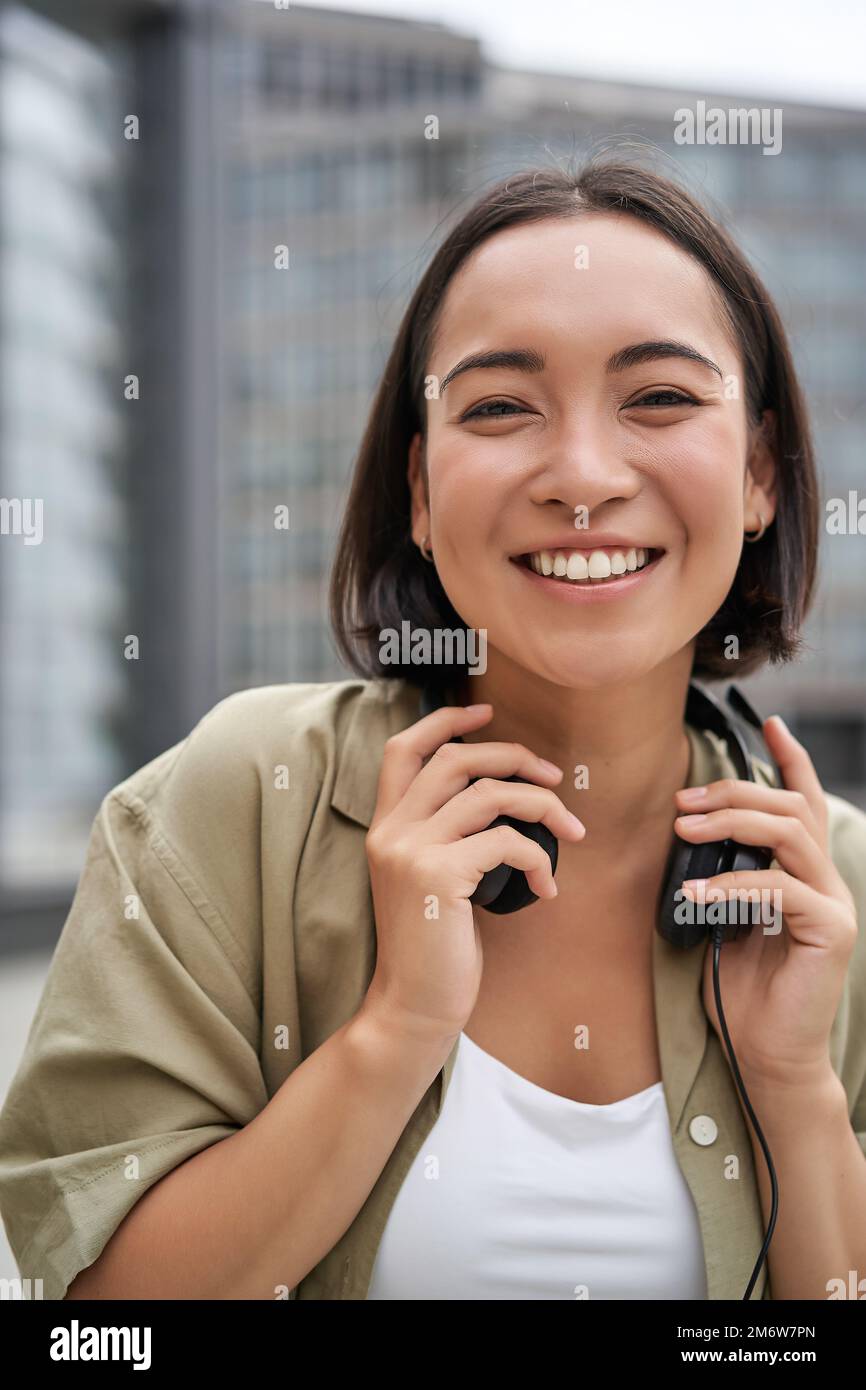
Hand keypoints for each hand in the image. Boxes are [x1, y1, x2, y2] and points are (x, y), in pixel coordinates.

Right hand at [363, 702, 584, 1044]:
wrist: (412, 1007)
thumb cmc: (435, 948)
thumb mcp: (432, 881)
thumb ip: (447, 837)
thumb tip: (503, 797)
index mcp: (385, 827)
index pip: (403, 749)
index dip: (445, 721)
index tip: (485, 712)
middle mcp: (391, 831)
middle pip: (455, 758)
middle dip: (512, 756)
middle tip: (553, 778)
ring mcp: (411, 851)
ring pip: (489, 793)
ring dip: (542, 805)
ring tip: (572, 830)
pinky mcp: (438, 876)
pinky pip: (506, 841)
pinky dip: (540, 857)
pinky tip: (547, 886)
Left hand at [673, 715, 856, 1089]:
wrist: (764, 1053)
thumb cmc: (740, 988)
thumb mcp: (722, 918)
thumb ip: (721, 875)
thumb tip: (687, 833)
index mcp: (804, 872)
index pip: (804, 801)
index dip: (790, 758)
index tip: (769, 721)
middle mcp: (826, 880)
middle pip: (791, 807)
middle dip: (734, 793)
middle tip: (683, 803)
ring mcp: (834, 903)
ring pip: (791, 833)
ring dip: (733, 823)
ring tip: (684, 831)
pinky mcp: (831, 931)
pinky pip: (780, 888)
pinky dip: (732, 885)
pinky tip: (695, 894)